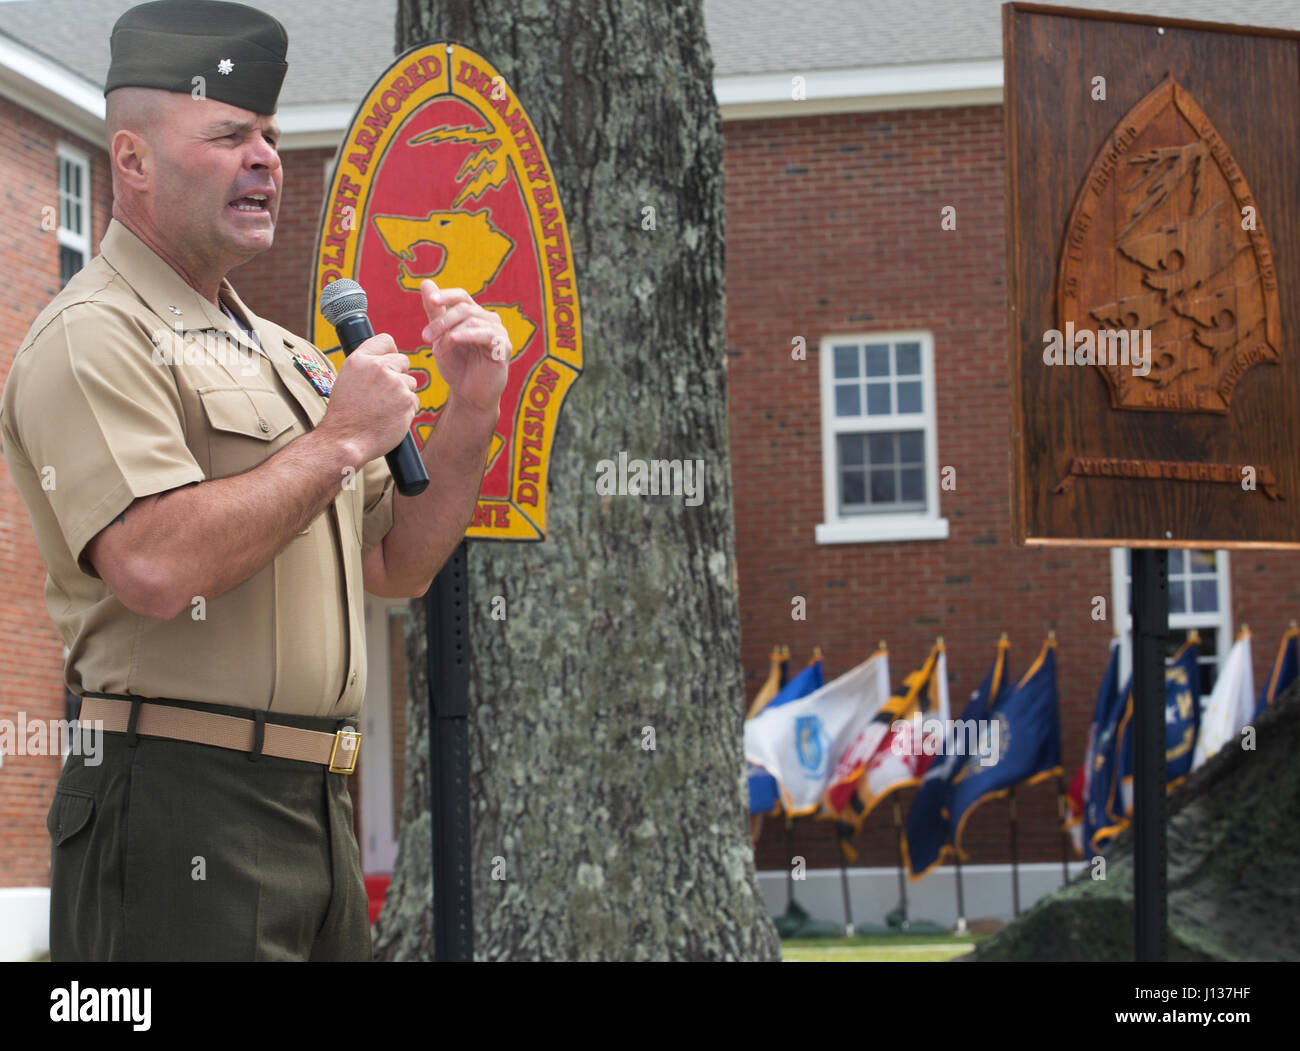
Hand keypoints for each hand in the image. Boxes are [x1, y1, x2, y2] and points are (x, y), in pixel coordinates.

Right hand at [318, 333, 418, 463]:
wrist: (345, 440)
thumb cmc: (345, 414)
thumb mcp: (347, 380)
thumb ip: (367, 367)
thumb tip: (387, 359)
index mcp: (360, 360)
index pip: (385, 340)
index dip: (391, 352)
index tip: (390, 363)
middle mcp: (378, 367)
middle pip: (403, 361)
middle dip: (399, 375)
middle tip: (385, 394)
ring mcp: (395, 383)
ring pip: (411, 382)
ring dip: (403, 395)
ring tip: (383, 409)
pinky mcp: (407, 400)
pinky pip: (414, 401)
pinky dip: (406, 410)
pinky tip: (390, 418)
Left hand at [419, 279, 510, 414]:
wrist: (469, 396)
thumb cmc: (457, 367)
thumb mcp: (441, 338)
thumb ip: (435, 312)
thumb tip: (426, 283)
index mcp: (475, 316)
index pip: (461, 296)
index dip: (446, 295)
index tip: (431, 301)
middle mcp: (489, 321)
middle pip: (464, 308)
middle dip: (441, 322)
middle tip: (425, 338)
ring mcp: (499, 333)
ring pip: (472, 320)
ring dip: (449, 334)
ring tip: (437, 351)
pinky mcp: (504, 348)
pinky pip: (487, 334)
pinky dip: (467, 335)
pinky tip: (453, 340)